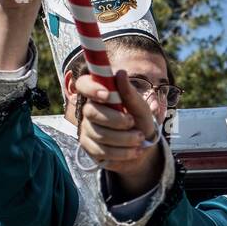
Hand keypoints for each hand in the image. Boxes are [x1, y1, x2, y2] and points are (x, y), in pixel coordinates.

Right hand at [78, 70, 163, 194]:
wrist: (143, 147)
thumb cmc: (140, 122)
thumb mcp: (140, 108)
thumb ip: (130, 93)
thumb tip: (120, 73)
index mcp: (100, 94)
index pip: (83, 84)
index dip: (91, 88)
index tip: (107, 95)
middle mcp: (89, 109)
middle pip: (92, 112)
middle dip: (116, 120)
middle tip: (133, 123)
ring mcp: (87, 128)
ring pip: (99, 134)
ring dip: (124, 138)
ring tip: (139, 139)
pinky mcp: (89, 147)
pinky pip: (101, 150)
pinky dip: (121, 152)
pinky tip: (134, 151)